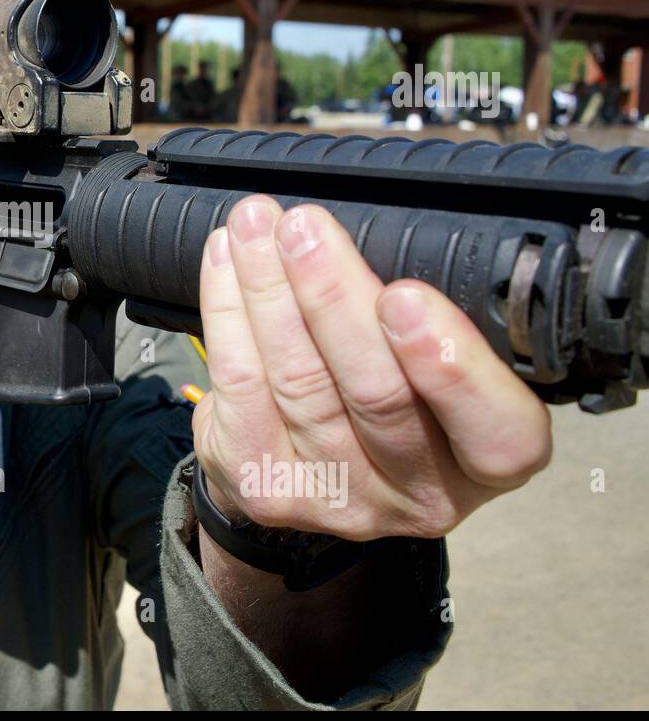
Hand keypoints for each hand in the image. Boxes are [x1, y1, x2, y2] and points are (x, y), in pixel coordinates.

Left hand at [192, 195, 551, 540]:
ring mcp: (337, 499)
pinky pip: (240, 389)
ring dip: (269, 291)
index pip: (495, 434)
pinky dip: (227, 314)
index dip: (452, 368)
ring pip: (298, 383)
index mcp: (484, 461)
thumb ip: (435, 318)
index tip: (404, 295)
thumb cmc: (393, 391)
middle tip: (305, 230)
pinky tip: (225, 261)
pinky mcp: (264, 486)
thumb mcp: (438, 362)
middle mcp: (418, 493)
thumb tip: (392, 222)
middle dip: (332, 298)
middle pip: (377, 394)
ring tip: (256, 227)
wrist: (309, 466)